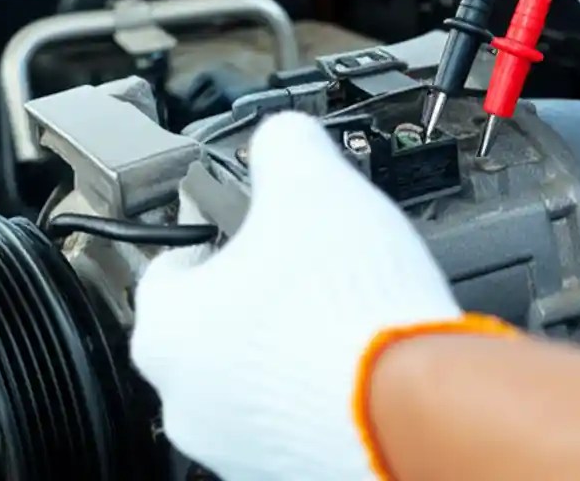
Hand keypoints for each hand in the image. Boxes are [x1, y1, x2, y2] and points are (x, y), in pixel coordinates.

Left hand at [130, 113, 466, 480]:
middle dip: (252, 296)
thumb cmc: (349, 311)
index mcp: (167, 327)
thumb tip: (284, 133)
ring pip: (249, 380)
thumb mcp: (313, 183)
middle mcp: (186, 399)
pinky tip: (355, 361)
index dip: (211, 234)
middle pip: (208, 328)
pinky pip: (290, 419)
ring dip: (282, 347)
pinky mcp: (286, 472)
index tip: (240, 225)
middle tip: (300, 268)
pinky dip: (314, 391)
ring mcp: (234, 446)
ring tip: (338, 314)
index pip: (168, 268)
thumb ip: (285, 144)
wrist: (411, 406)